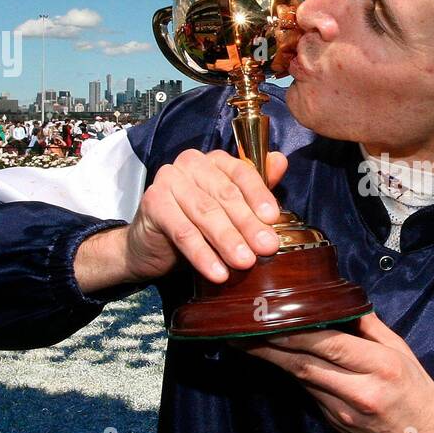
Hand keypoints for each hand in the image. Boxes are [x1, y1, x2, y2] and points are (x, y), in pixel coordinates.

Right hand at [75, 149, 287, 292]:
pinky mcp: (153, 202)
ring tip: (245, 262)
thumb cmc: (197, 222)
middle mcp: (191, 163)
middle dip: (248, 224)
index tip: (273, 219)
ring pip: (205, 213)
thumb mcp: (231, 207)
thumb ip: (255, 186)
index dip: (259, 196)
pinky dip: (202, 254)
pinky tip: (218, 272)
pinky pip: (182, 232)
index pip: (242, 173)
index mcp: (214, 160)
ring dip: (227, 240)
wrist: (153, 244)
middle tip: (266, 248)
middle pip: (225, 195)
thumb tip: (281, 161)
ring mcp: (169, 179)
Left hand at [232, 313, 433, 432]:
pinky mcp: (335, 424)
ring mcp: (344, 411)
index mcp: (381, 366)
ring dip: (272, 360)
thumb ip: (372, 328)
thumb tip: (345, 302)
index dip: (296, 332)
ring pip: (302, 379)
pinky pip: (309, 393)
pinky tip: (274, 362)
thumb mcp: (404, 354)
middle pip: (306, 363)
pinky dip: (291, 375)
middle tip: (242, 329)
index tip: (270, 317)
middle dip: (271, 346)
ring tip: (247, 343)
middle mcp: (360, 389)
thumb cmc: (419, 395)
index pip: (330, 344)